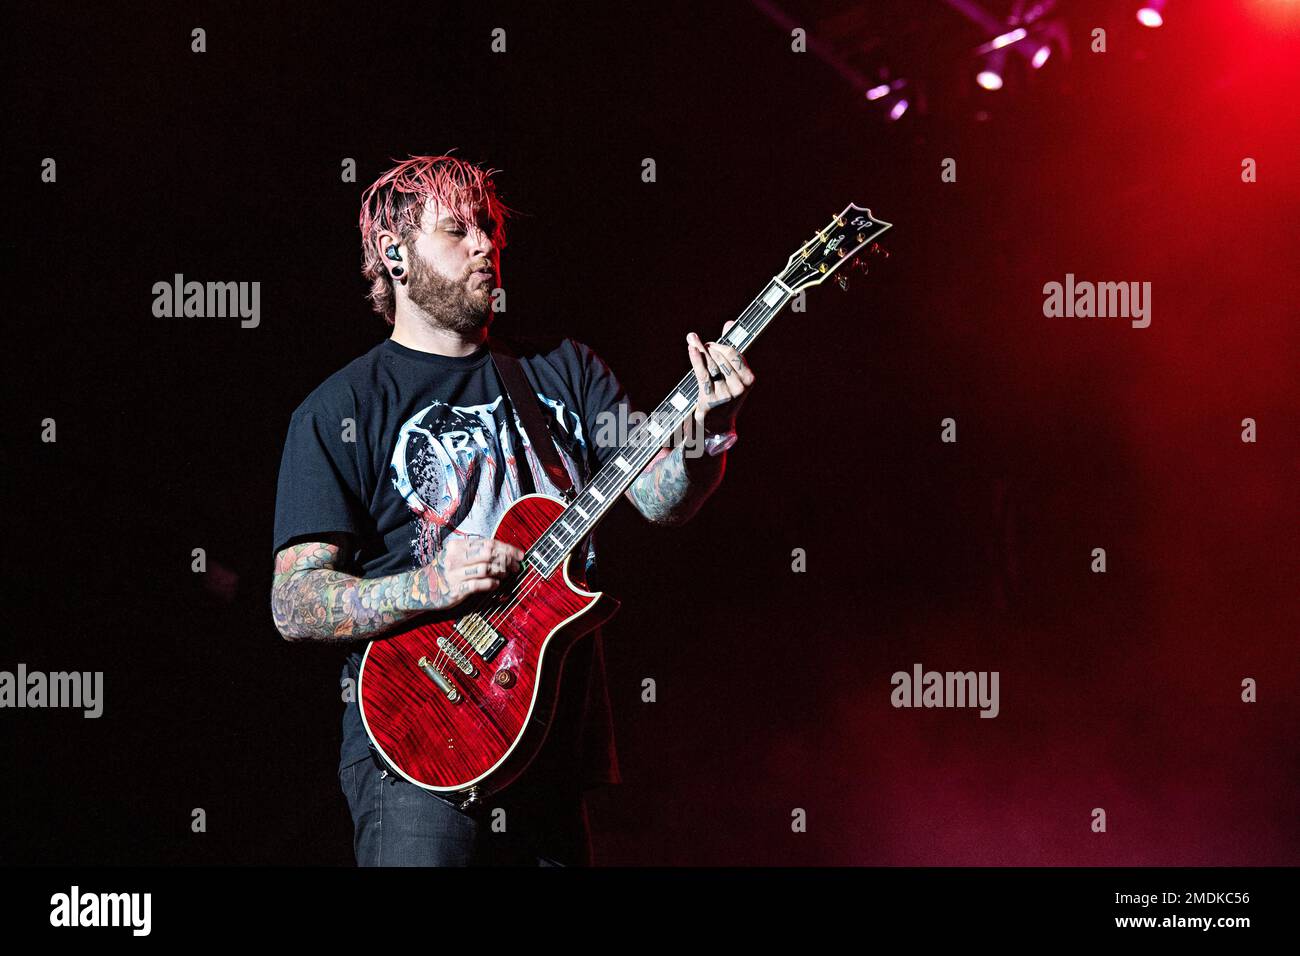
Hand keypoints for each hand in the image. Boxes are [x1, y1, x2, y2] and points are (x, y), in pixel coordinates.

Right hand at [428, 536, 524, 608]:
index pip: (488, 543)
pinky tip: (496, 584)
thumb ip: (474, 551)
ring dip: (501, 572)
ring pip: (485, 568)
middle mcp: (455, 557)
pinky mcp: (455, 590)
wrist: (419, 587)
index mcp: (457, 545)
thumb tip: (503, 552)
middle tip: (516, 566)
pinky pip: (478, 585)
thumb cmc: (443, 570)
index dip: (507, 548)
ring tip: (506, 575)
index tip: (519, 554)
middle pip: (488, 554)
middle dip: (507, 560)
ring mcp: (454, 574)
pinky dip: (491, 584)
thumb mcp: (455, 555)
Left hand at [686, 320, 754, 437]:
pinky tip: (691, 349)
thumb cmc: (726, 393)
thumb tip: (730, 322)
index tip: (710, 344)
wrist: (718, 424)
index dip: (721, 346)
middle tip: (699, 343)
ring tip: (692, 341)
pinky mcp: (710, 399)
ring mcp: (725, 395)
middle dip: (709, 348)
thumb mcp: (733, 373)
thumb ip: (731, 347)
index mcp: (749, 380)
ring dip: (700, 350)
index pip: (735, 355)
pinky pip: (702, 374)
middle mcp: (739, 388)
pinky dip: (695, 359)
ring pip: (710, 365)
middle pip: (721, 359)